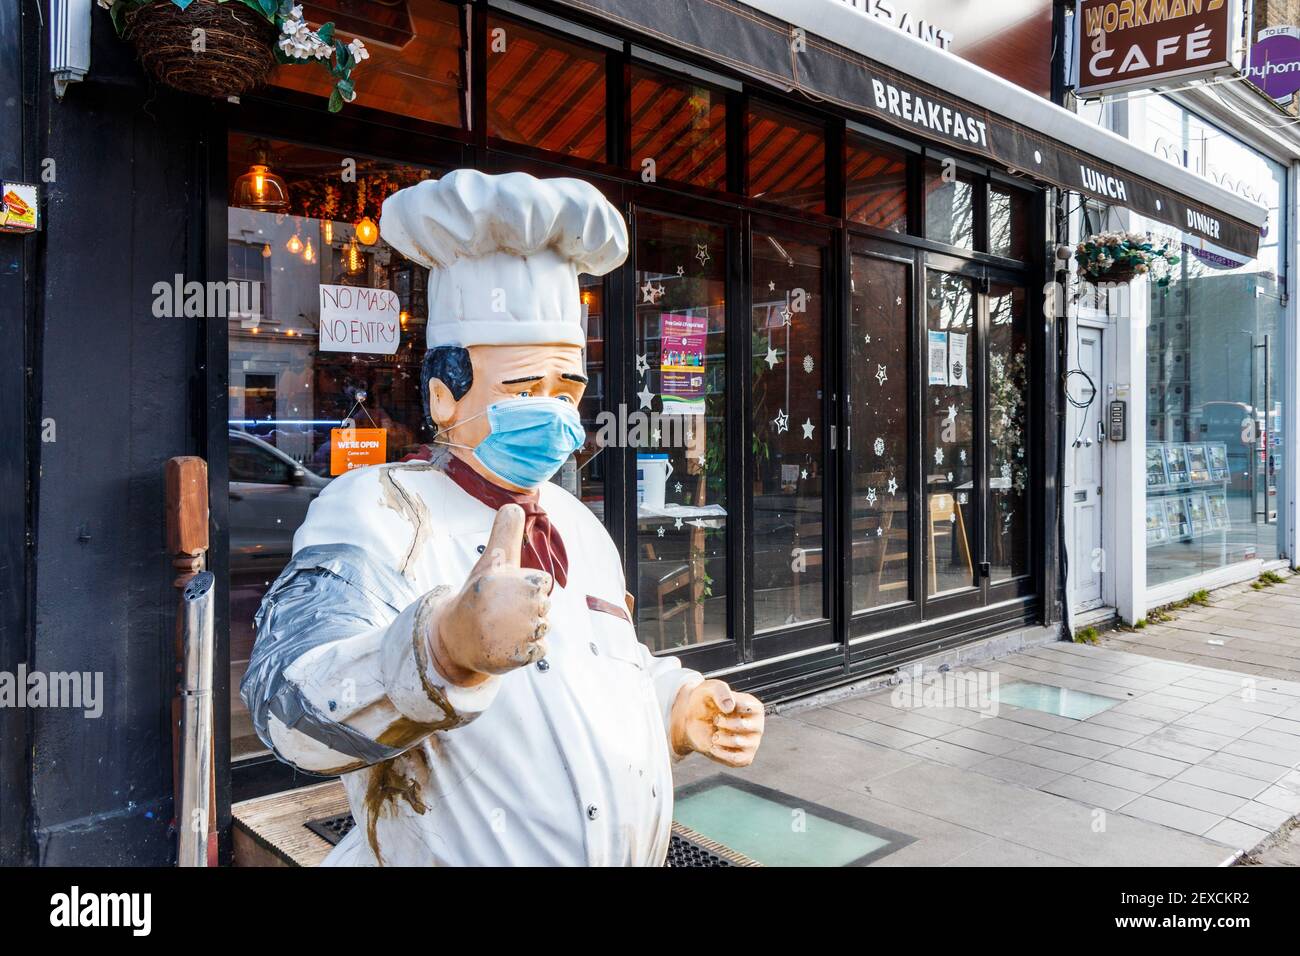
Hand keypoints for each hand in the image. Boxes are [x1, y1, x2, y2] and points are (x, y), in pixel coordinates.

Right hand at [431, 504, 551, 684]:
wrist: (457, 638)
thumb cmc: (478, 595)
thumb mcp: (491, 561)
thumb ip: (505, 534)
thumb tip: (513, 506)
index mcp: (506, 581)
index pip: (542, 585)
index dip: (527, 588)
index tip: (505, 593)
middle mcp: (513, 606)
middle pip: (545, 606)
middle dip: (528, 609)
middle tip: (502, 613)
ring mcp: (518, 633)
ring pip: (544, 626)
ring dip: (529, 629)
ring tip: (504, 629)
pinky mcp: (520, 656)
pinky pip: (541, 648)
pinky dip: (530, 648)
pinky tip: (509, 644)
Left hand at [670, 679, 764, 766]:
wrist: (693, 720)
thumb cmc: (706, 701)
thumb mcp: (710, 688)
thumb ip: (720, 691)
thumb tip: (730, 708)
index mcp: (755, 707)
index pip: (746, 707)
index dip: (727, 707)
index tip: (719, 707)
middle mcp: (758, 726)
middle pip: (742, 725)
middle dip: (721, 722)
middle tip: (715, 720)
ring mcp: (753, 743)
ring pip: (737, 742)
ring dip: (718, 736)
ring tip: (714, 733)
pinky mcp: (745, 758)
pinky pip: (735, 759)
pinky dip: (719, 752)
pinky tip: (713, 745)